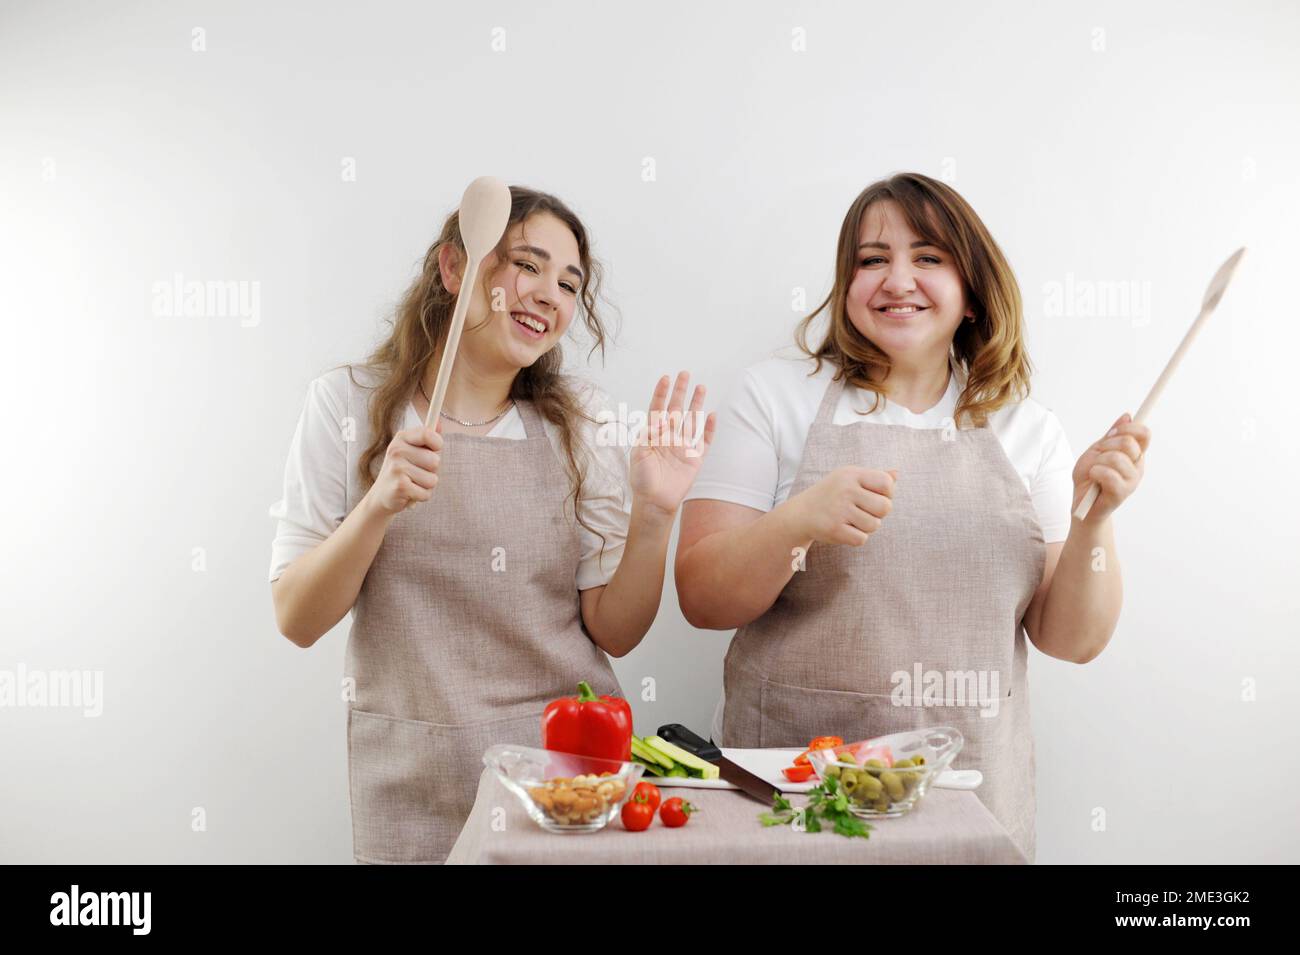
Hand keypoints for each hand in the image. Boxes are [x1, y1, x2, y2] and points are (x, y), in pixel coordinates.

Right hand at [368, 423, 443, 515]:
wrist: (382, 495)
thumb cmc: (403, 470)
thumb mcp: (412, 450)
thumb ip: (427, 438)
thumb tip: (440, 424)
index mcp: (402, 438)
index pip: (428, 434)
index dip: (437, 444)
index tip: (433, 450)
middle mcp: (397, 450)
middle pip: (435, 461)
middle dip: (431, 471)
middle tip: (416, 472)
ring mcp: (397, 468)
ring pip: (433, 479)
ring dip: (426, 485)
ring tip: (412, 482)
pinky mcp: (400, 486)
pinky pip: (427, 493)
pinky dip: (422, 496)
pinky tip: (410, 493)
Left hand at [629, 372, 716, 517]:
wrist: (654, 501)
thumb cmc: (642, 479)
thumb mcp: (639, 455)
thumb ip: (648, 436)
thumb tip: (660, 418)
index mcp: (654, 434)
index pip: (658, 408)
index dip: (662, 393)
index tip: (666, 378)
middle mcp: (669, 437)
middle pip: (676, 409)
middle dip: (680, 391)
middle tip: (684, 374)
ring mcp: (683, 446)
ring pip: (692, 420)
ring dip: (696, 403)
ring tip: (701, 386)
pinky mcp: (695, 458)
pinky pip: (704, 440)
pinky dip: (709, 428)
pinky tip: (712, 415)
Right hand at [789, 466, 898, 545]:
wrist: (801, 513)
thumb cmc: (833, 494)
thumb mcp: (850, 479)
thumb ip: (875, 477)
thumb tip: (896, 474)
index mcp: (852, 474)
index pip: (886, 484)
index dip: (888, 494)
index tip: (875, 497)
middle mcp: (845, 489)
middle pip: (885, 507)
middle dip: (879, 514)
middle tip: (865, 512)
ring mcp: (839, 509)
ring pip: (874, 525)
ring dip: (867, 527)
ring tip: (853, 520)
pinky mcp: (834, 529)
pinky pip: (861, 539)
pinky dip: (856, 538)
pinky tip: (845, 529)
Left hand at [1072, 413, 1150, 522]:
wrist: (1081, 504)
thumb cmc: (1089, 478)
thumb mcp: (1096, 451)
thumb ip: (1111, 436)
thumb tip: (1127, 416)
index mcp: (1133, 455)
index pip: (1144, 434)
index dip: (1129, 428)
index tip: (1113, 433)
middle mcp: (1137, 467)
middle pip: (1129, 443)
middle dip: (1106, 445)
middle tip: (1097, 457)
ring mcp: (1131, 481)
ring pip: (1116, 458)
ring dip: (1097, 462)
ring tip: (1094, 473)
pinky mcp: (1122, 493)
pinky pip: (1108, 474)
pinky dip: (1095, 473)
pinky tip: (1093, 480)